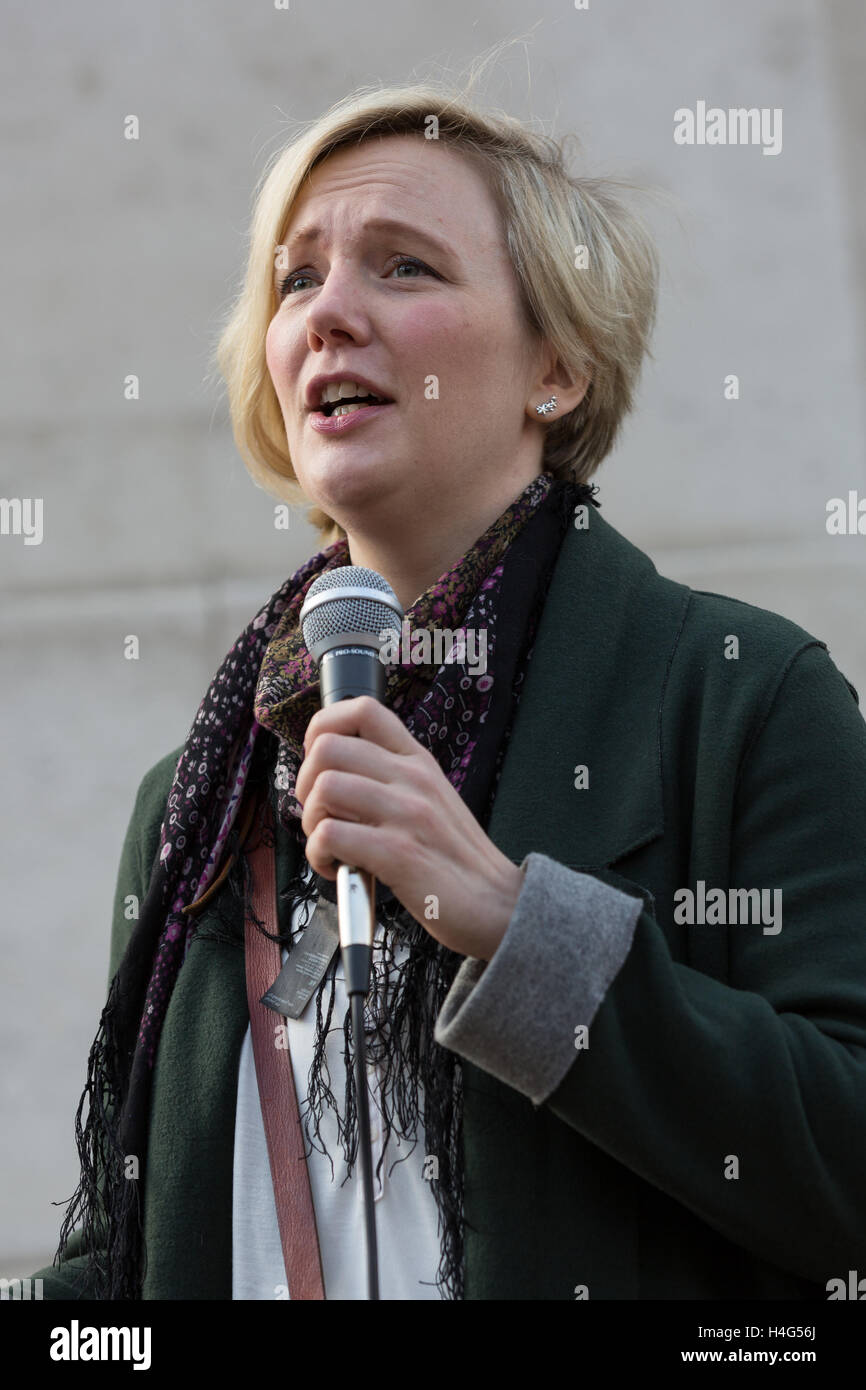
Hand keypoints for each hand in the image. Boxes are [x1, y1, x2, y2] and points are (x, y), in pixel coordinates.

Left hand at [294, 696, 524, 960]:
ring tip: (330, 845)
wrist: (499, 905)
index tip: (318, 761)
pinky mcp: (398, 853)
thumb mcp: (432, 799)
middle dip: (306, 783)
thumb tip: (333, 774)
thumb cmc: (458, 860)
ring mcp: (407, 814)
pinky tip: (337, 868)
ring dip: (311, 822)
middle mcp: (413, 778)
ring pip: (324, 788)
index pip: (363, 709)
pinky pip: (329, 836)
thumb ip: (391, 779)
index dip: (323, 728)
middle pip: (327, 747)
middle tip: (321, 813)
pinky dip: (319, 856)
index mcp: (418, 762)